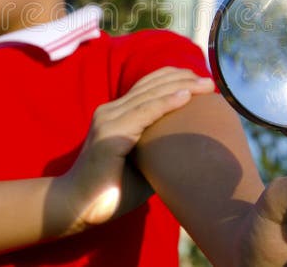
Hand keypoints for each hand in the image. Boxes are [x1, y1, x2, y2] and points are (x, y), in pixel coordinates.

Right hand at [56, 67, 215, 233]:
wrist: (76, 207)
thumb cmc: (110, 192)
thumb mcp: (143, 166)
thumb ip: (160, 153)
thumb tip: (190, 152)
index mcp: (115, 115)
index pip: (146, 88)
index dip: (173, 80)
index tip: (200, 80)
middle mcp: (110, 112)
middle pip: (150, 86)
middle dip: (183, 79)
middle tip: (210, 79)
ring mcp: (108, 120)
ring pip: (150, 95)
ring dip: (181, 87)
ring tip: (206, 85)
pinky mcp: (110, 134)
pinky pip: (143, 113)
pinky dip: (166, 103)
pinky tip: (186, 97)